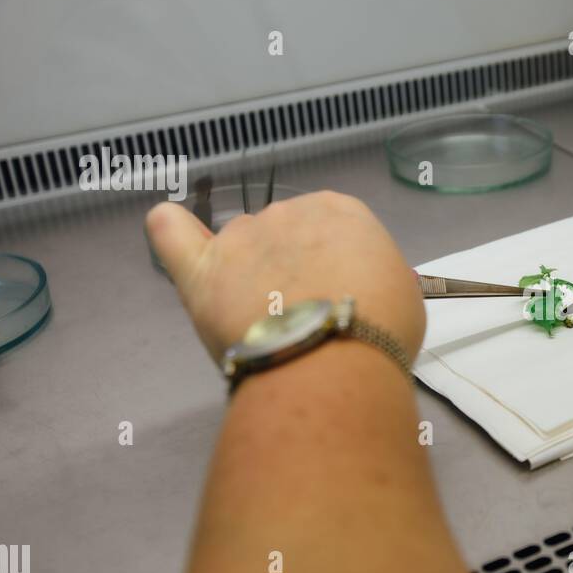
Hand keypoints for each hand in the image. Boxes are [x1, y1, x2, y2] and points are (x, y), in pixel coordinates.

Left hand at [146, 191, 424, 361]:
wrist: (332, 361)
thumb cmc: (379, 329)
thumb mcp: (400, 290)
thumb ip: (370, 273)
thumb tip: (355, 284)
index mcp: (340, 210)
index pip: (329, 230)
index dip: (331, 266)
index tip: (336, 298)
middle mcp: (287, 212)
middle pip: (281, 237)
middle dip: (289, 273)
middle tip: (303, 320)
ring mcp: (240, 238)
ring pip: (238, 249)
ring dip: (249, 277)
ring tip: (263, 326)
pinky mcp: (201, 270)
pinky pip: (171, 231)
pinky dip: (171, 229)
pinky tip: (174, 230)